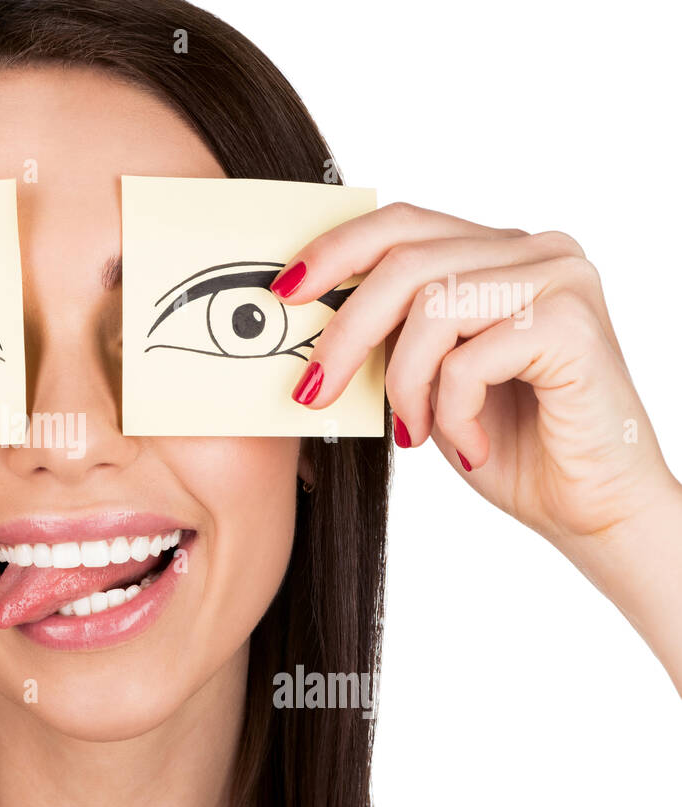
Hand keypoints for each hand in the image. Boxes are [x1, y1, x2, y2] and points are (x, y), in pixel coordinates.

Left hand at [273, 202, 678, 553]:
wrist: (591, 509)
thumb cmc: (511, 444)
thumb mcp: (429, 377)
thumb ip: (392, 332)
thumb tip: (308, 312)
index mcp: (499, 253)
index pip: (403, 224)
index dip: (337, 250)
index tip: (287, 291)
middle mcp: (536, 250)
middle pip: (405, 261)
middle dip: (345, 331)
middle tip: (313, 389)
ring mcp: (560, 279)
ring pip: (430, 307)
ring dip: (404, 383)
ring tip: (416, 430)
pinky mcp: (572, 324)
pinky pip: (468, 358)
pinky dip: (452, 412)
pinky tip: (472, 446)